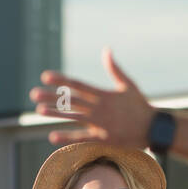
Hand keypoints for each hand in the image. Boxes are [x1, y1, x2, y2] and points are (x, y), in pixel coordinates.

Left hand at [28, 47, 155, 147]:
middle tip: (33, 94)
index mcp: (104, 94)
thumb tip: (107, 50)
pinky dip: (67, 137)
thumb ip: (115, 68)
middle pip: (71, 100)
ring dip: (55, 113)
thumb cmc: (141, 106)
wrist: (153, 128)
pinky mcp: (103, 138)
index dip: (61, 80)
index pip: (78, 85)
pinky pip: (82, 137)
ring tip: (38, 111)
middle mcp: (100, 107)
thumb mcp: (128, 85)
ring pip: (73, 116)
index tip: (46, 76)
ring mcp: (101, 123)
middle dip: (51, 96)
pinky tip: (52, 136)